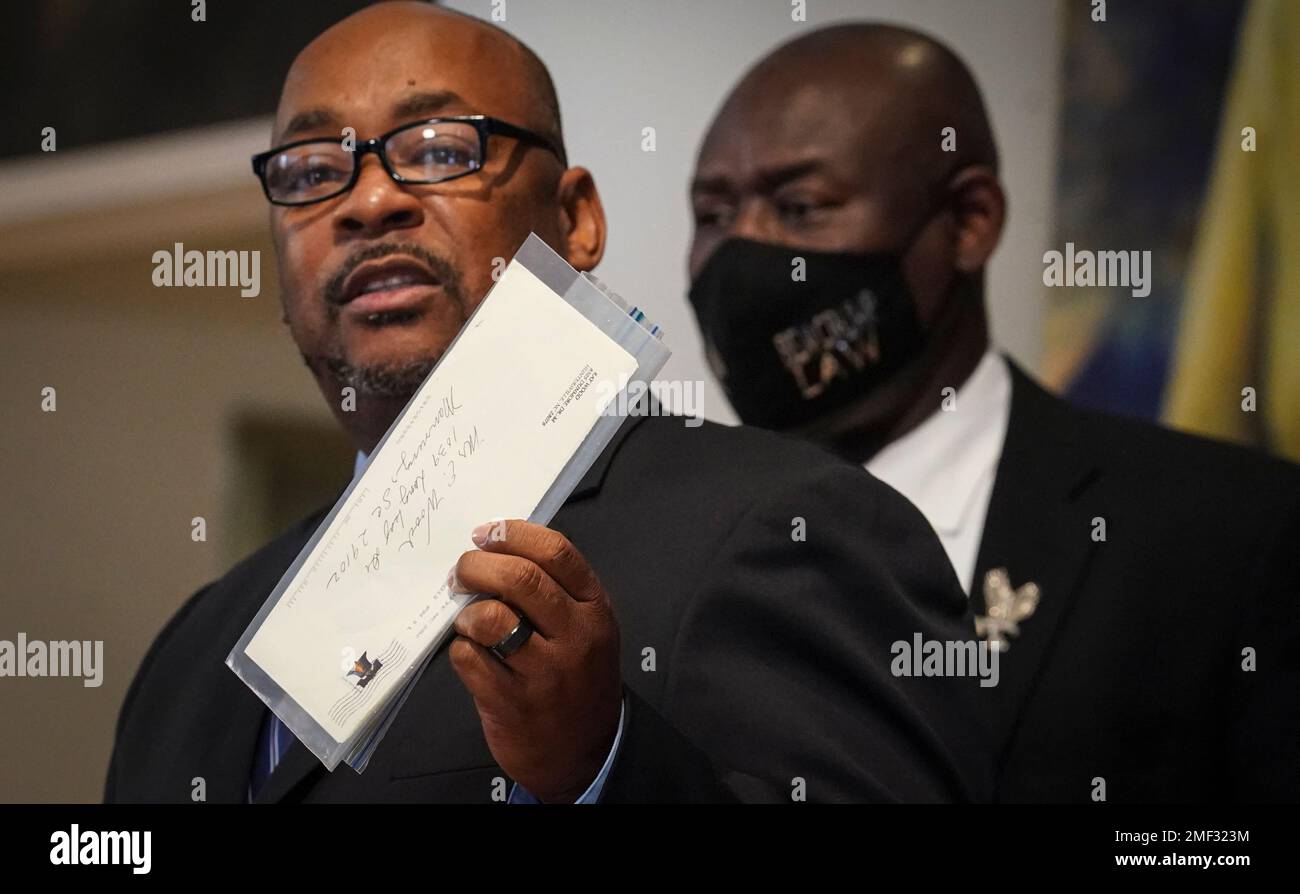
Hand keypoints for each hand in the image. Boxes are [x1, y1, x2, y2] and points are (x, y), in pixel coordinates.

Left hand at [448, 519, 621, 801]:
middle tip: (461, 570)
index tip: (486, 533)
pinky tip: (470, 652)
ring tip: (466, 618)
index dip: (513, 533)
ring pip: (492, 618)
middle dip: (478, 565)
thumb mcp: (585, 628)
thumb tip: (495, 550)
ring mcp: (546, 672)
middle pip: (521, 578)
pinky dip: (461, 649)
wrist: (585, 752)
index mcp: (594, 608)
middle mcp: (576, 636)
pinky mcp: (513, 703)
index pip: (556, 551)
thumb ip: (554, 589)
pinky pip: (470, 659)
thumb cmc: (577, 679)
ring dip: (467, 610)